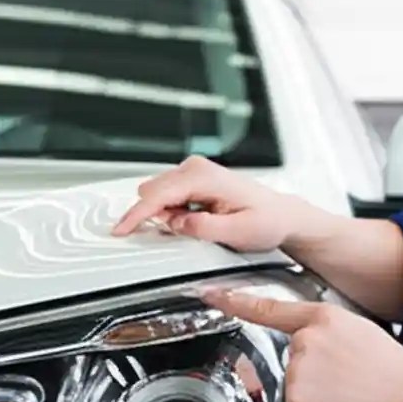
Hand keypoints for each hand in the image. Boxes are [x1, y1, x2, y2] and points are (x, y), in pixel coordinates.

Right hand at [111, 155, 305, 252]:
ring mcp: (193, 172)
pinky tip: (199, 220)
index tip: (121, 230)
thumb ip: (203, 227)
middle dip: (158, 217)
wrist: (282, 215)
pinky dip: (175, 214)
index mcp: (204, 177)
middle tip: (189, 233)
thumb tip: (177, 223)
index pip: (158, 195)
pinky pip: (168, 198)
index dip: (137, 215)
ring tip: (203, 226)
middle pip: (152, 193)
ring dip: (168, 216)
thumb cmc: (267, 221)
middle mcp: (196, 168)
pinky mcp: (193, 181)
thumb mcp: (238, 232)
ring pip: (157, 196)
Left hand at [202, 288, 402, 401]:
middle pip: (293, 360)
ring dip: (319, 397)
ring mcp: (300, 369)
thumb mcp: (363, 336)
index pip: (272, 309)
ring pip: (296, 388)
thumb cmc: (396, 373)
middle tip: (349, 379)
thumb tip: (307, 353)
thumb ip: (327, 338)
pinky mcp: (299, 398)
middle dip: (315, 374)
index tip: (212, 295)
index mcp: (325, 318)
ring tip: (352, 394)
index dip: (237, 302)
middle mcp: (307, 339)